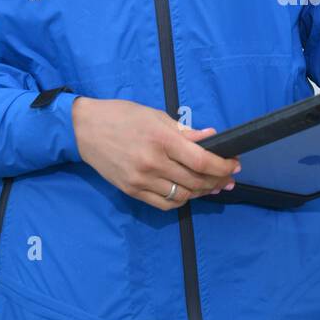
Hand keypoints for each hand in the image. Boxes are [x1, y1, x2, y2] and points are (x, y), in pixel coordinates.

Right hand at [71, 97, 240, 210]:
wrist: (85, 129)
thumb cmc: (122, 116)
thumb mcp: (155, 116)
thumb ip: (184, 131)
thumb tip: (210, 137)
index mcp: (161, 139)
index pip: (202, 161)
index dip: (223, 166)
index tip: (234, 164)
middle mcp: (152, 163)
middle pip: (196, 181)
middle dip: (218, 180)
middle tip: (228, 177)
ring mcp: (141, 180)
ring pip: (183, 196)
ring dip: (201, 192)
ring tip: (211, 185)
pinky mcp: (132, 191)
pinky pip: (165, 204)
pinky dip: (181, 201)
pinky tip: (188, 192)